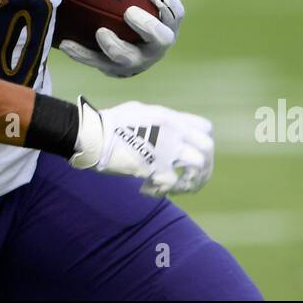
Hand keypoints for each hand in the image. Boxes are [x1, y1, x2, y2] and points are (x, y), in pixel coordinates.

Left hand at [59, 0, 183, 77]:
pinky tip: (66, 43)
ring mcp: (134, 61)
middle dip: (147, 26)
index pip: (175, 14)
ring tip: (101, 32)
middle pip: (160, 39)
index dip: (166, 1)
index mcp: (167, 25)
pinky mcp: (111, 69)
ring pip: (127, 58)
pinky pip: (96, 62)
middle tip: (129, 12)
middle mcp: (155, 47)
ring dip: (114, 45)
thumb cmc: (142, 14)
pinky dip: (81, 53)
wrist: (127, 48)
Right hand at [69, 96, 213, 196]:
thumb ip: (161, 121)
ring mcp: (166, 150)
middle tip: (193, 176)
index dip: (204, 143)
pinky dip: (164, 191)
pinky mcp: (155, 168)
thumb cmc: (112, 122)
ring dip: (191, 181)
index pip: (205, 128)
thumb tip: (168, 129)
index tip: (195, 153)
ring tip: (178, 188)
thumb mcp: (142, 112)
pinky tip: (150, 191)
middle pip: (207, 149)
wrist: (95, 136)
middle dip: (205, 165)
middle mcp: (173, 132)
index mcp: (170, 117)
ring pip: (197, 167)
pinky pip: (173, 184)